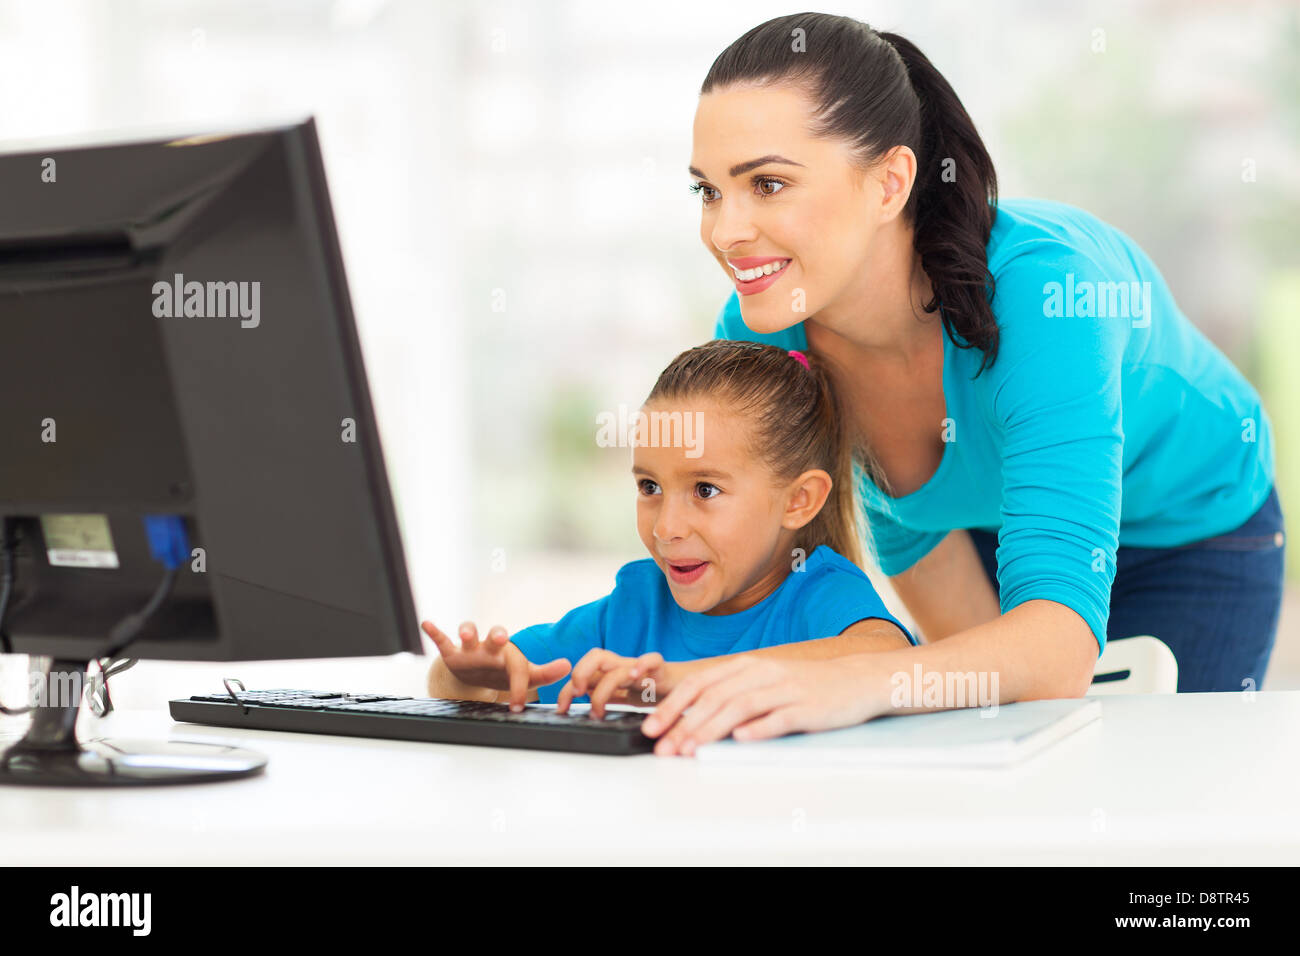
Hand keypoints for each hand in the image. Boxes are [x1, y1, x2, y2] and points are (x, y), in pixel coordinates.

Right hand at [421, 620, 570, 710]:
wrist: (478, 674)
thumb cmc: (504, 672)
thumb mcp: (524, 675)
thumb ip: (545, 672)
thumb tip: (568, 665)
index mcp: (510, 655)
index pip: (516, 668)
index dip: (518, 688)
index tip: (517, 707)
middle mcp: (491, 648)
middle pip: (495, 635)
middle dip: (498, 634)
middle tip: (503, 637)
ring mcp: (471, 648)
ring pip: (468, 634)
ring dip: (467, 631)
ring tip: (466, 633)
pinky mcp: (452, 652)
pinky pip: (442, 640)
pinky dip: (435, 632)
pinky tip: (427, 623)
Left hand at [556, 649, 670, 717]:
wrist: (689, 685)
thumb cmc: (657, 691)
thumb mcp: (627, 697)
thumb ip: (610, 697)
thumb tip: (587, 705)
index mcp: (613, 674)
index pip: (584, 672)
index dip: (567, 689)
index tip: (562, 709)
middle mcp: (624, 668)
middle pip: (595, 657)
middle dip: (580, 674)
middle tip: (578, 696)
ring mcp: (642, 669)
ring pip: (616, 664)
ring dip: (603, 687)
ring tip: (599, 710)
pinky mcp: (662, 670)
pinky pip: (653, 660)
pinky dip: (644, 665)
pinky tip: (636, 677)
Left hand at [639, 655, 885, 755]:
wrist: (855, 680)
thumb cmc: (804, 686)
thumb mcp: (764, 682)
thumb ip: (731, 694)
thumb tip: (690, 720)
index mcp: (746, 666)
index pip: (699, 684)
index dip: (672, 706)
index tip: (652, 729)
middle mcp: (762, 674)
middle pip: (714, 697)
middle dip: (683, 724)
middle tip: (663, 748)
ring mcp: (785, 690)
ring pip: (740, 707)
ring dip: (711, 730)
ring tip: (690, 749)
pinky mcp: (807, 708)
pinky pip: (779, 718)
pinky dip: (758, 728)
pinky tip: (740, 740)